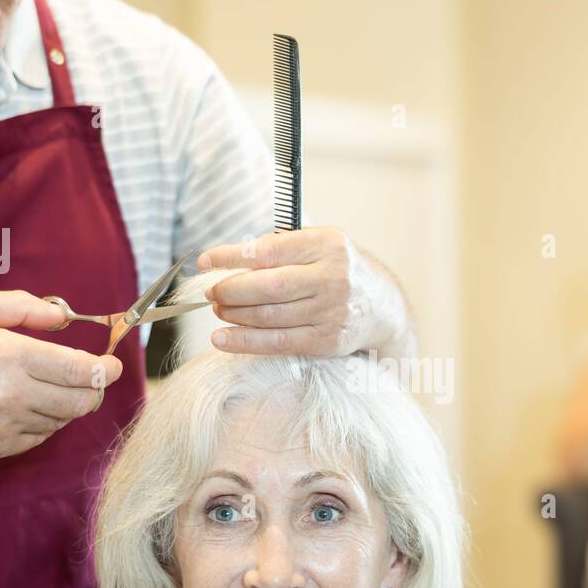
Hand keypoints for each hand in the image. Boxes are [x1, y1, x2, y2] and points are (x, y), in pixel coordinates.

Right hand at [0, 290, 122, 457]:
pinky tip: (25, 402)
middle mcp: (8, 395)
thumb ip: (26, 306)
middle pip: (81, 400)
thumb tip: (65, 317)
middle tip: (93, 374)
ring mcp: (3, 426)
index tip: (115, 364)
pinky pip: (41, 435)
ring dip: (67, 402)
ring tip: (47, 383)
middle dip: (94, 387)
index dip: (106, 368)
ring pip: (63, 419)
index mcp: (7, 355)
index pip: (79, 370)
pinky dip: (44, 419)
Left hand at [196, 226, 409, 357]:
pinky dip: (244, 342)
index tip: (204, 262)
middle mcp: (333, 277)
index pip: (267, 251)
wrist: (382, 306)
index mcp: (327, 244)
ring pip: (269, 316)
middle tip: (211, 293)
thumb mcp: (318, 245)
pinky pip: (278, 343)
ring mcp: (332, 311)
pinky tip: (222, 339)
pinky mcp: (327, 340)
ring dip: (234, 315)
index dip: (230, 257)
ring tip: (218, 310)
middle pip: (268, 287)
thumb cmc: (337, 270)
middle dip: (230, 290)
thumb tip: (227, 261)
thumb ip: (280, 249)